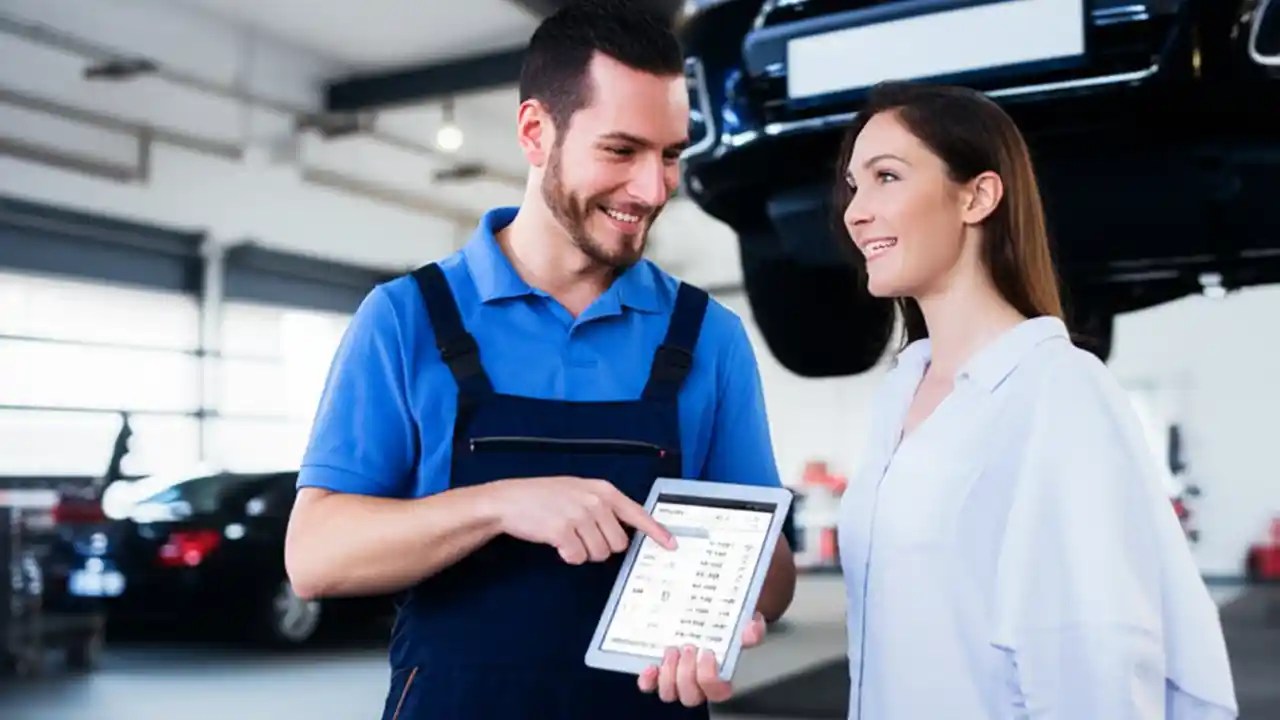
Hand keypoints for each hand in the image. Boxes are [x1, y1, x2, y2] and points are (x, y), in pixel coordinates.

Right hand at [489, 476, 676, 563]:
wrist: (510, 500)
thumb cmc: (544, 496)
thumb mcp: (579, 490)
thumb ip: (603, 506)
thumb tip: (624, 530)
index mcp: (603, 490)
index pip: (638, 513)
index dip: (656, 532)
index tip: (671, 544)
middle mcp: (595, 502)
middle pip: (619, 543)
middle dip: (603, 547)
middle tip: (583, 536)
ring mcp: (579, 516)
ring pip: (599, 554)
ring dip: (584, 552)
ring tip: (568, 535)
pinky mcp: (562, 531)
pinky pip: (577, 558)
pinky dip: (568, 556)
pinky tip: (557, 542)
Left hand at [637, 612, 766, 705]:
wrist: (705, 609)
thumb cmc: (725, 621)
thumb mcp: (742, 620)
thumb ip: (750, 627)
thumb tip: (751, 631)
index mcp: (721, 675)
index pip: (717, 691)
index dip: (709, 678)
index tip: (707, 653)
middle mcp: (697, 682)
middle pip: (690, 696)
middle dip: (686, 674)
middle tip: (687, 648)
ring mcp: (676, 677)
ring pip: (669, 693)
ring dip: (668, 674)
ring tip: (671, 650)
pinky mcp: (659, 670)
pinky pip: (649, 685)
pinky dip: (648, 680)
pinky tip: (650, 665)